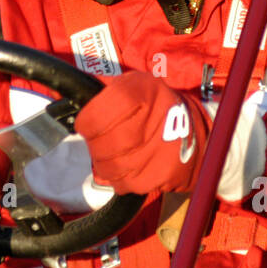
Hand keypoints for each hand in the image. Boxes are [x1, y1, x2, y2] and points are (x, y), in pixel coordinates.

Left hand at [76, 71, 207, 195]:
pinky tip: (130, 166)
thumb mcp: (133, 83)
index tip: (89, 124)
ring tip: (116, 154)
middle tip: (101, 142)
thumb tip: (68, 93)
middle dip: (95, 147)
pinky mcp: (162, 175)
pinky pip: (125, 185)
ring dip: (106, 165)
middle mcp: (149, 120)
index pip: (92, 119)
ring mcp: (157, 151)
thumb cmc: (157, 104)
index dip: (86, 124)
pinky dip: (121, 179)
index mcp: (138, 92)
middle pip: (100, 147)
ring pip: (109, 169)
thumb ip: (103, 89)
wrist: (198, 129)